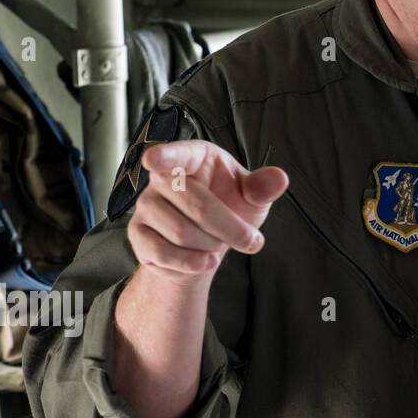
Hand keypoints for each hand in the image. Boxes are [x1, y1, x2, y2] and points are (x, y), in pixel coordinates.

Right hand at [126, 140, 288, 280]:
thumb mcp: (251, 197)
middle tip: (253, 242)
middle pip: (197, 205)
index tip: (153, 159)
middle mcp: (163, 177)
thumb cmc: (230, 208)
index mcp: (194, 158)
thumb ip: (262, 187)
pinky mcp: (137, 232)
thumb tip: (279, 178)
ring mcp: (147, 204)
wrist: (206, 245)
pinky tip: (204, 260)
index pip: (177, 154)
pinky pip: (162, 253)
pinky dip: (191, 262)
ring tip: (220, 245)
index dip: (165, 156)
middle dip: (232, 230)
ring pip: (181, 233)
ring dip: (211, 246)